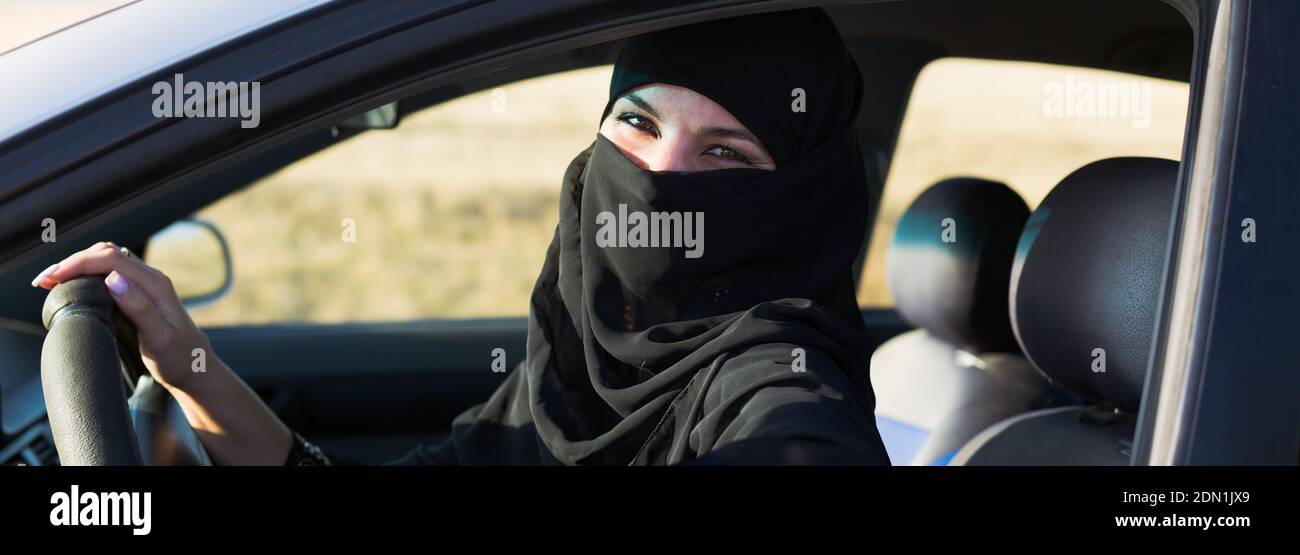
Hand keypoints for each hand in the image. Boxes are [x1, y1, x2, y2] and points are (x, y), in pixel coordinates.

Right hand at [32, 241, 211, 390]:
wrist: (195, 367)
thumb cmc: (178, 357)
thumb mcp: (159, 338)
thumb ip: (139, 307)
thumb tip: (114, 279)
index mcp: (155, 285)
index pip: (110, 259)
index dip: (77, 264)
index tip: (52, 278)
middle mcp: (152, 278)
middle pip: (106, 253)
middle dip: (72, 262)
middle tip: (43, 280)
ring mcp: (146, 283)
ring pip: (106, 259)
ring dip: (77, 265)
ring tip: (51, 280)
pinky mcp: (140, 291)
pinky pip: (110, 271)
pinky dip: (86, 272)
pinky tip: (71, 284)